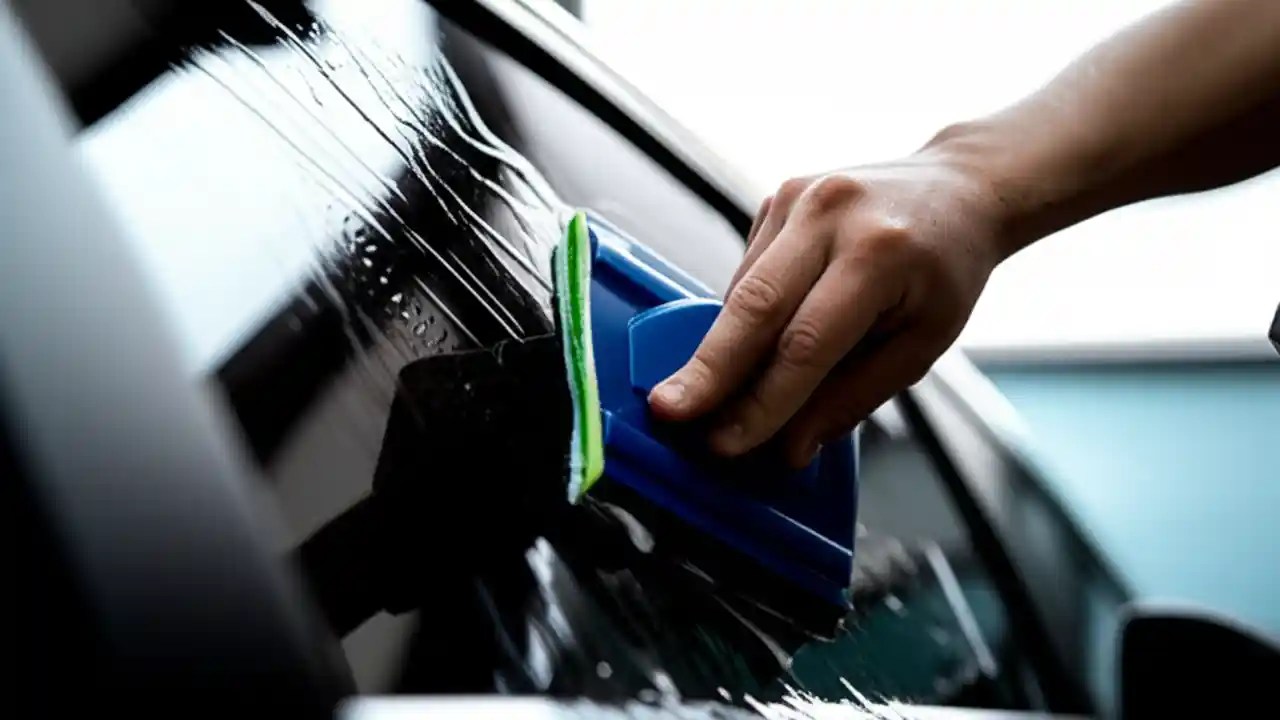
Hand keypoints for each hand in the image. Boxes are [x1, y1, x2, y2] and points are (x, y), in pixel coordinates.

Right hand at [647, 150, 1008, 466]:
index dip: (762, 401)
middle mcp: (831, 214)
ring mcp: (799, 197)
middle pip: (753, 307)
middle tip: (668, 413)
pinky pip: (748, 270)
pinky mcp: (778, 197)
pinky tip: (754, 340)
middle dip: (708, 369)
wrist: (960, 186)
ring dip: (725, 349)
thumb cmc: (947, 269)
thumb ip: (854, 396)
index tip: (727, 443)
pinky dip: (744, 316)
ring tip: (709, 396)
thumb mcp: (923, 343)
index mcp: (880, 253)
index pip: (805, 343)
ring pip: (743, 291)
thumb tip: (789, 445)